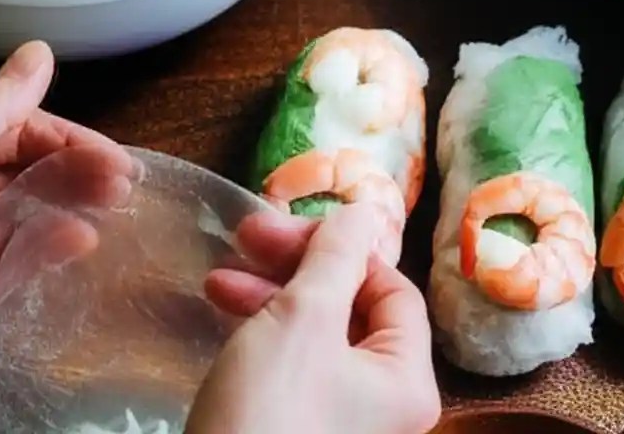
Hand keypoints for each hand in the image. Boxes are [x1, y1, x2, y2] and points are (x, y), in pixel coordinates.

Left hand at [0, 41, 133, 402]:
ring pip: (14, 225)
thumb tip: (38, 53)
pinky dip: (30, 267)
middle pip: (20, 174)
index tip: (116, 162)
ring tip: (101, 230)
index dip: (68, 140)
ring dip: (57, 223)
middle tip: (122, 195)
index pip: (13, 128)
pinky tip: (63, 263)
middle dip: (71, 179)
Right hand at [189, 203, 441, 433]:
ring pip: (316, 339)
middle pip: (351, 311)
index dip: (343, 252)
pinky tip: (226, 319)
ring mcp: (342, 424)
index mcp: (406, 379)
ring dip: (269, 298)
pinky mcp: (299, 433)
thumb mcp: (302, 320)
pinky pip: (293, 371)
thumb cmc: (270, 412)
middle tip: (245, 240)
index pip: (393, 291)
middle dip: (296, 270)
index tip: (286, 230)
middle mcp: (385, 405)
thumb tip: (364, 212)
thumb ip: (334, 259)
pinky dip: (262, 338)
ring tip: (217, 281)